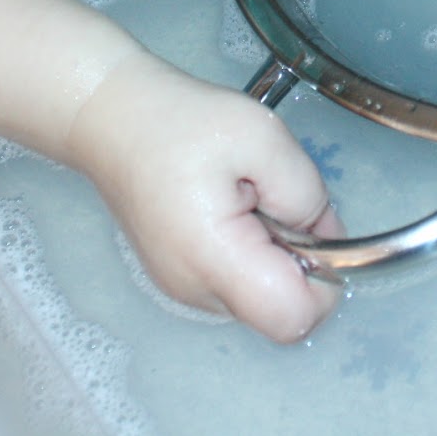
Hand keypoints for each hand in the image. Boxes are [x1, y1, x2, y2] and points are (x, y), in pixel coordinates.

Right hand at [65, 53, 344, 342]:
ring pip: (260, 294)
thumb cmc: (182, 122)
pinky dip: (251, 248)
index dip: (326, 280)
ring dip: (275, 250)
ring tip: (247, 192)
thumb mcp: (263, 137)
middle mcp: (197, 292)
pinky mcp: (181, 277)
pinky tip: (231, 201)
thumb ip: (305, 191)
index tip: (313, 226)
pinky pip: (237, 280)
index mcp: (214, 261)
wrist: (110, 117)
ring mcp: (185, 289)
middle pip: (279, 308)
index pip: (294, 318)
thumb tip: (324, 236)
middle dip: (299, 256)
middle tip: (272, 195)